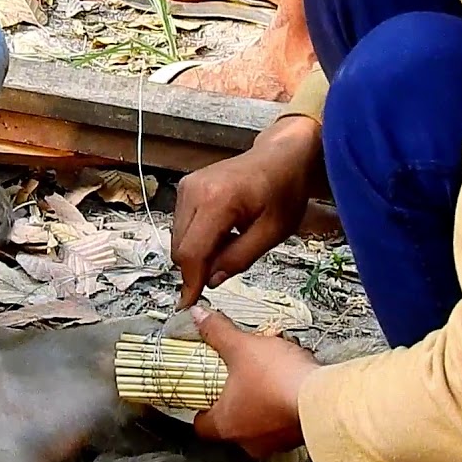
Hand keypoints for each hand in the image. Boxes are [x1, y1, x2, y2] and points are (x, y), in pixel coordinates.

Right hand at [172, 116, 322, 306]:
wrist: (280, 157)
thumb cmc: (283, 190)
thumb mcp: (272, 232)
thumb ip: (240, 258)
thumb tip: (212, 280)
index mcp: (217, 200)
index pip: (192, 252)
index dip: (190, 282)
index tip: (189, 304)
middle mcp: (194, 190)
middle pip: (180, 247)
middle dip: (198, 267)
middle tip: (224, 270)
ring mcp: (186, 186)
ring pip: (178, 238)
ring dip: (198, 252)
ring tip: (230, 243)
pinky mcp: (185, 187)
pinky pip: (182, 225)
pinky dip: (197, 237)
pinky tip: (222, 232)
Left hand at [190, 306, 320, 458]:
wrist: (323, 397)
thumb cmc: (278, 380)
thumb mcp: (242, 347)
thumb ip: (218, 332)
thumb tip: (200, 316)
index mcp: (226, 424)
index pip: (201, 425)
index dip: (200, 407)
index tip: (203, 392)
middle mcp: (249, 440)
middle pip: (232, 421)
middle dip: (236, 397)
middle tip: (238, 377)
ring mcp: (275, 441)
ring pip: (261, 420)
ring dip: (263, 398)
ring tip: (269, 373)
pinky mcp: (298, 436)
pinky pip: (285, 419)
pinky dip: (285, 402)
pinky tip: (291, 382)